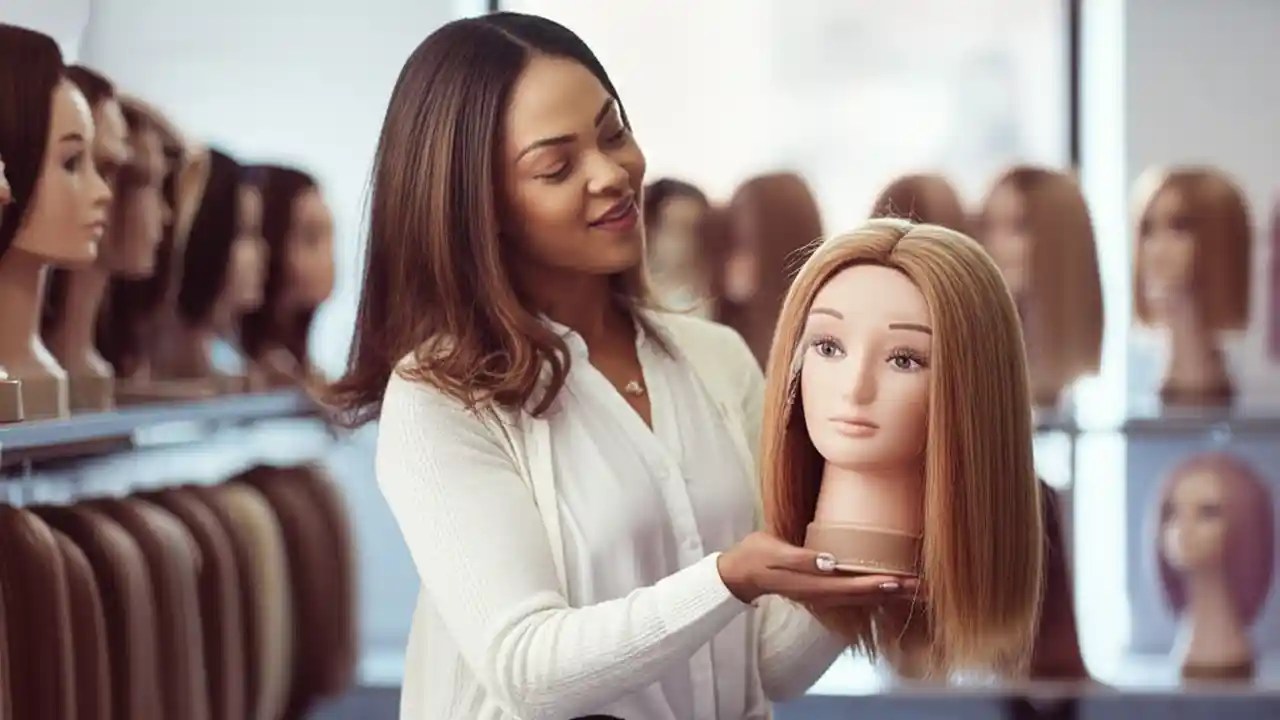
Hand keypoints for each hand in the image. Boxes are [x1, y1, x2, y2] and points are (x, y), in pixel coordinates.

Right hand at [717, 531, 920, 605]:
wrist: (739, 573)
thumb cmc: (756, 555)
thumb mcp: (774, 551)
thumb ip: (801, 558)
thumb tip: (830, 562)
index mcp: (812, 584)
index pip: (852, 586)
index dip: (878, 584)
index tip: (902, 581)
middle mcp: (822, 594)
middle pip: (865, 596)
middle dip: (895, 593)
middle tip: (924, 589)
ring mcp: (822, 595)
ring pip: (863, 598)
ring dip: (889, 594)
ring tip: (915, 591)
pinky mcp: (821, 591)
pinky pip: (854, 595)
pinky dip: (874, 593)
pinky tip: (887, 589)